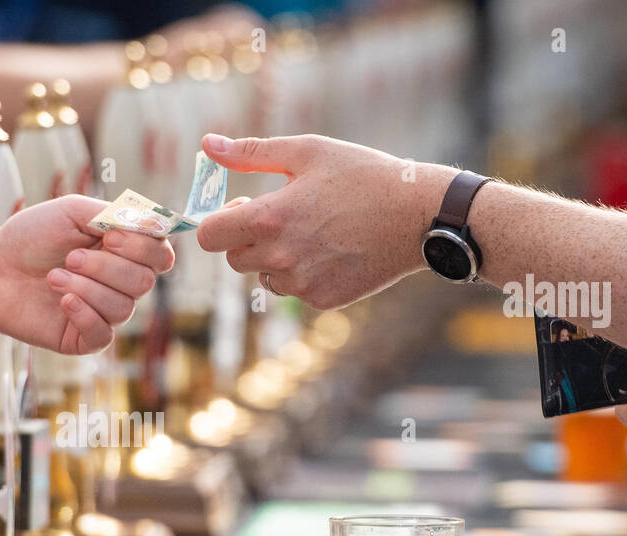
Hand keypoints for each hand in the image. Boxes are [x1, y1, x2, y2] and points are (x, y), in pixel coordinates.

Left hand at [0, 194, 174, 352]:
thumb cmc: (31, 238)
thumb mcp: (72, 212)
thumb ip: (114, 215)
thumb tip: (156, 224)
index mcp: (123, 251)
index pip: (160, 255)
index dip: (143, 248)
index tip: (109, 238)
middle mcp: (120, 282)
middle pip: (144, 281)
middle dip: (106, 267)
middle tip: (70, 257)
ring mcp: (104, 312)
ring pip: (123, 307)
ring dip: (86, 287)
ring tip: (54, 277)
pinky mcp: (85, 337)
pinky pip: (104, 333)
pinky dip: (84, 314)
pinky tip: (63, 301)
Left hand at [196, 133, 452, 308]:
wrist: (418, 216)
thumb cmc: (363, 175)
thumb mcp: (308, 151)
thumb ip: (251, 152)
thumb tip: (207, 144)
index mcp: (269, 219)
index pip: (209, 237)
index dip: (219, 222)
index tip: (240, 210)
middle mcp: (280, 257)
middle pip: (234, 259)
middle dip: (248, 240)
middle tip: (283, 217)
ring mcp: (301, 284)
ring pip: (264, 276)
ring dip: (276, 259)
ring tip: (314, 233)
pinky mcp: (321, 300)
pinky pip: (295, 290)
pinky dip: (305, 274)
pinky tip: (333, 251)